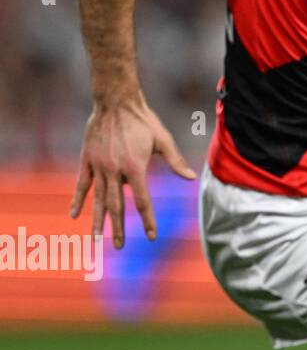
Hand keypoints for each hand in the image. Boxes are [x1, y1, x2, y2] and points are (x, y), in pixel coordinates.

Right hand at [71, 93, 196, 248]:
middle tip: (120, 247)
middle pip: (116, 206)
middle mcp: (115, 170)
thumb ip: (175, 161)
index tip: (151, 236)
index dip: (148, 220)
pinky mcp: (87, 160)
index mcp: (135, 167)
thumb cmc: (143, 120)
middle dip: (119, 228)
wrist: (116, 102)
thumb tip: (190, 179)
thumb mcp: (163, 139)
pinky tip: (73, 215)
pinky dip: (78, 200)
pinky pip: (82, 184)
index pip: (142, 201)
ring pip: (98, 199)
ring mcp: (99, 166)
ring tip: (96, 240)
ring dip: (98, 221)